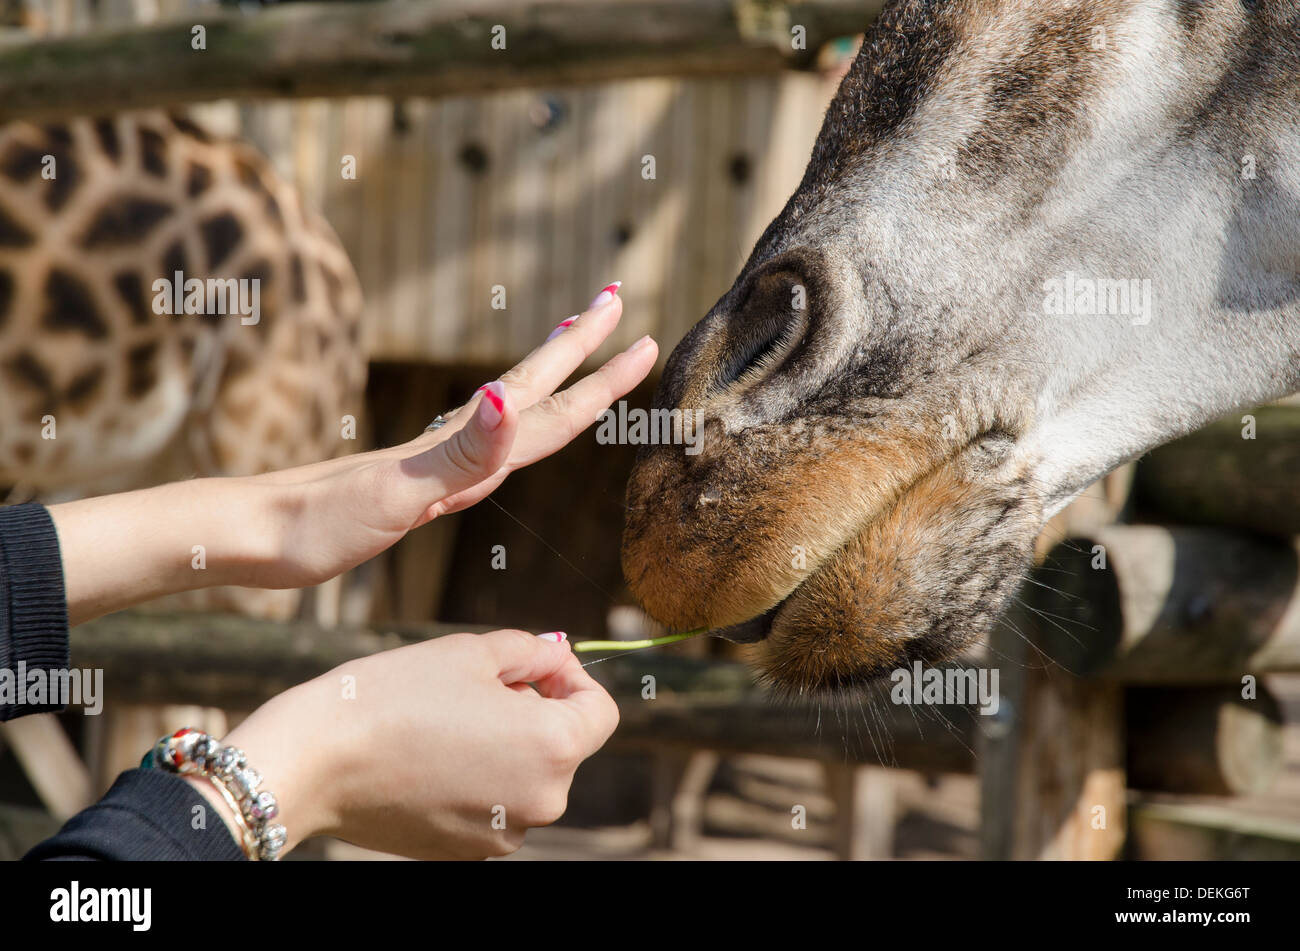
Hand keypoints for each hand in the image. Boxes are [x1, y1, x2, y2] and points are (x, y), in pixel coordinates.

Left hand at [49, 290, 657, 622]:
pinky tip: (505, 423)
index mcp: (462, 447)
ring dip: (553, 379)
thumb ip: (458, 450)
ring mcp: (437, 461)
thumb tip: (509, 394)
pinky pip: (486, 445)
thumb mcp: (394, 494)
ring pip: (513, 410)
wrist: (251, 533)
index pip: (546, 401)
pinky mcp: (417, 483)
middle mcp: (456, 445)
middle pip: (534, 389)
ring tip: (575, 350)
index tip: (637, 334)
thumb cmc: (317, 523)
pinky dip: (514, 424)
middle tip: (618, 306)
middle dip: (582, 352)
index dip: (596, 373)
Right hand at [198, 629, 619, 858]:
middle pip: (564, 744)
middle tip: (479, 682)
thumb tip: (557, 655)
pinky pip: (495, 803)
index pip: (600, 711)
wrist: (315, 762)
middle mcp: (543, 801)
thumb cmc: (394, 696)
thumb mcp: (472, 652)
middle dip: (535, 707)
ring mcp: (506, 835)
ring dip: (506, 741)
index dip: (573, 678)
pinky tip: (432, 752)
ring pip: (527, 773)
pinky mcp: (469, 853)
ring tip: (448, 717)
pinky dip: (479, 775)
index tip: (536, 662)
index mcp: (554, 748)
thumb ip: (531, 652)